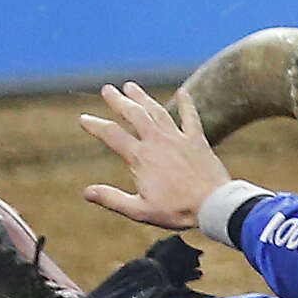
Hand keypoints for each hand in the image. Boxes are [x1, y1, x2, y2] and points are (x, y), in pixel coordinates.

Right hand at [80, 81, 229, 228]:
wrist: (213, 205)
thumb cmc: (177, 211)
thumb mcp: (140, 210)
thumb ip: (112, 199)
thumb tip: (87, 192)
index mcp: (141, 157)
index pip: (112, 135)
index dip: (95, 125)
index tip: (83, 119)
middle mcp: (158, 142)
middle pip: (134, 114)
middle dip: (119, 101)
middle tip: (107, 89)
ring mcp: (178, 138)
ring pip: (157, 111)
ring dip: (143, 97)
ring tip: (131, 86)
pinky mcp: (198, 140)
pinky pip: (191, 117)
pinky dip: (187, 103)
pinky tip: (183, 91)